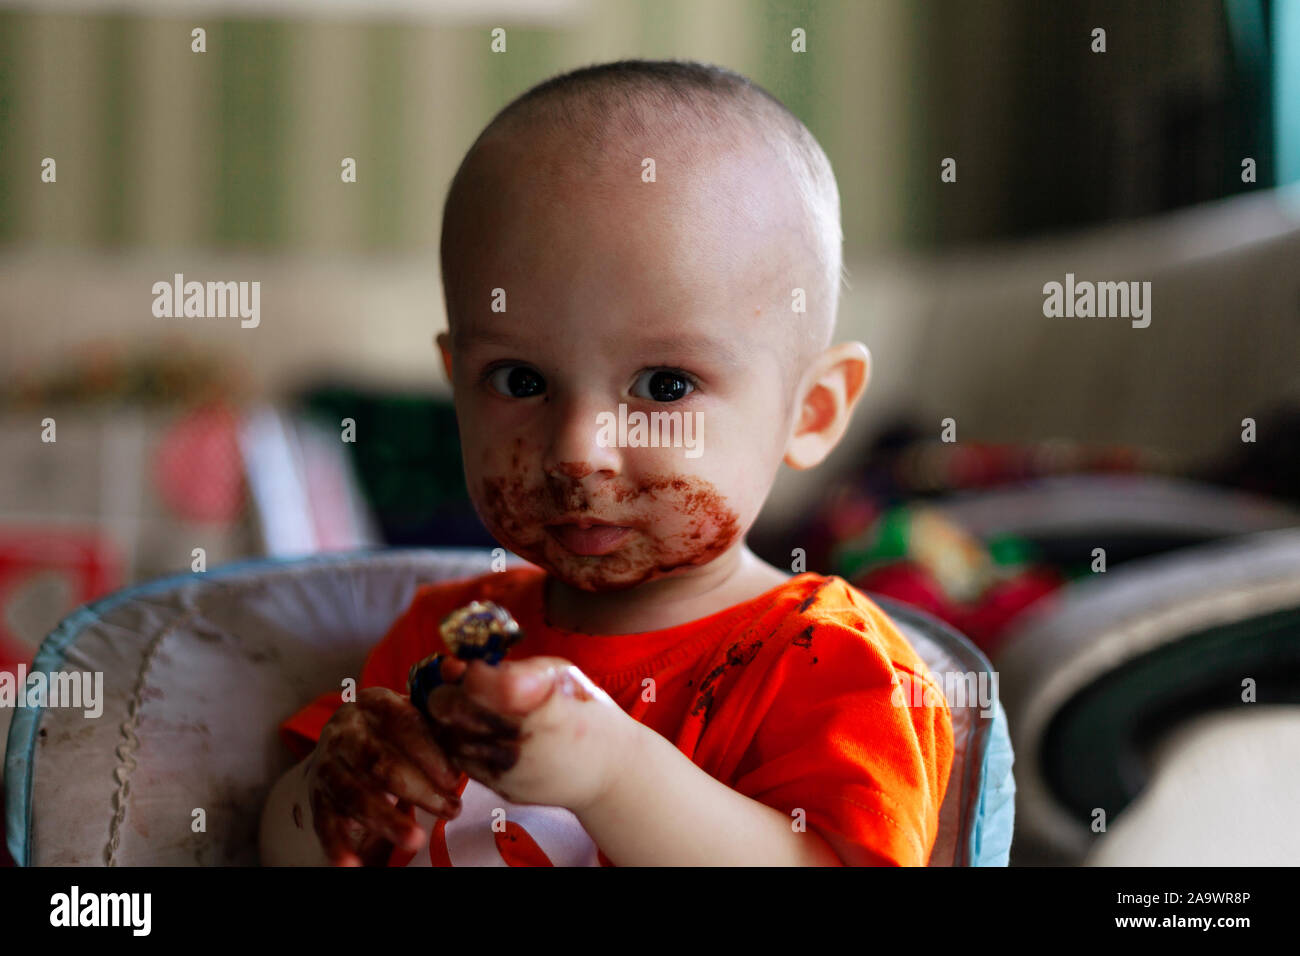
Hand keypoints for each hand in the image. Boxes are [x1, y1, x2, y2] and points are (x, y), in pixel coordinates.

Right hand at [305, 686, 463, 865]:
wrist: (343, 743)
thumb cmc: (394, 734)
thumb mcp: (414, 721)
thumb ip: (439, 731)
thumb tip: (477, 750)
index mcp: (375, 704)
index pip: (403, 724)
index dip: (430, 753)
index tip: (455, 778)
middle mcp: (345, 732)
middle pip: (379, 762)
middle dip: (418, 789)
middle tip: (451, 810)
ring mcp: (327, 765)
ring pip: (354, 794)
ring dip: (385, 819)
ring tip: (415, 839)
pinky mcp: (317, 798)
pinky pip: (325, 823)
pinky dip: (337, 846)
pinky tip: (351, 866)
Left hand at [424, 656, 638, 812]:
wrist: (609, 771)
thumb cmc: (585, 712)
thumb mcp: (563, 675)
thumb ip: (515, 668)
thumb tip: (465, 666)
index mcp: (539, 707)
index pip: (474, 683)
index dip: (469, 672)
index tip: (476, 669)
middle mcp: (519, 743)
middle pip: (449, 710)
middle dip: (450, 693)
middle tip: (466, 689)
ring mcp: (507, 771)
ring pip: (448, 735)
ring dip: (452, 719)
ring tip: (474, 710)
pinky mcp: (500, 789)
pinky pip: (461, 759)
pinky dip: (463, 742)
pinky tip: (482, 733)